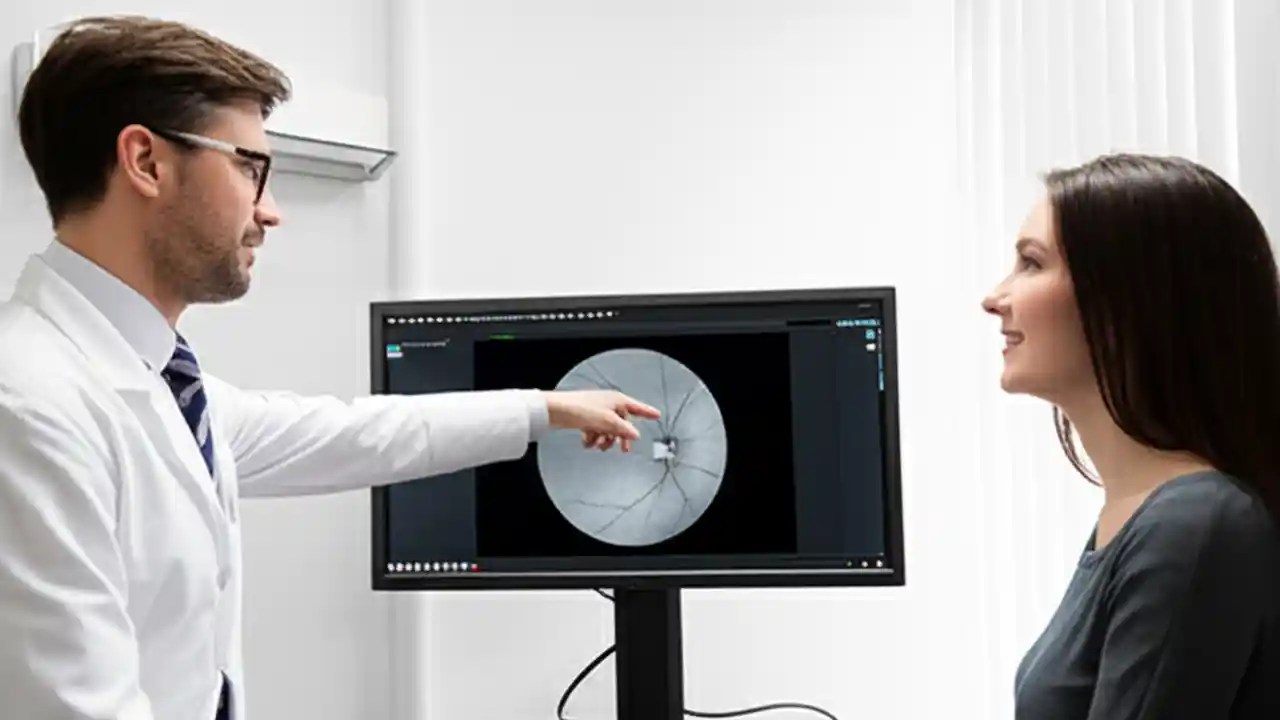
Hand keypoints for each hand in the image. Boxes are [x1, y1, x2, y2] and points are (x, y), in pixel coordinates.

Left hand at [543, 390, 660, 452]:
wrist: (556, 410)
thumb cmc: (581, 409)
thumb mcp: (608, 422)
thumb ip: (624, 429)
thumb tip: (636, 435)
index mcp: (617, 400)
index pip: (637, 407)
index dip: (648, 412)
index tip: (657, 415)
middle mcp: (608, 404)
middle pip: (622, 423)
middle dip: (619, 436)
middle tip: (623, 449)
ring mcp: (597, 411)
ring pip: (608, 429)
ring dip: (604, 439)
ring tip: (598, 446)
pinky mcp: (586, 417)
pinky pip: (596, 430)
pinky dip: (593, 437)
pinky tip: (587, 442)